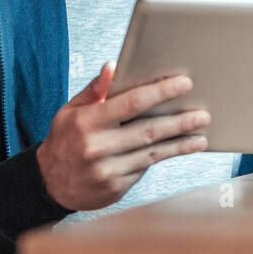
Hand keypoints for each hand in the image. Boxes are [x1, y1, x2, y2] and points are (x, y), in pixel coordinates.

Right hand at [35, 61, 210, 210]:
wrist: (49, 184)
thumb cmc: (64, 140)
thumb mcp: (70, 111)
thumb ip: (95, 90)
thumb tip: (114, 66)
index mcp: (87, 122)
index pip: (130, 103)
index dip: (160, 92)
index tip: (183, 83)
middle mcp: (97, 146)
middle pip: (148, 131)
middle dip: (179, 121)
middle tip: (203, 114)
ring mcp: (107, 170)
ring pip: (152, 153)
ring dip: (180, 144)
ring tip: (201, 135)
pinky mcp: (115, 188)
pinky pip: (145, 169)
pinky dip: (163, 157)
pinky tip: (181, 149)